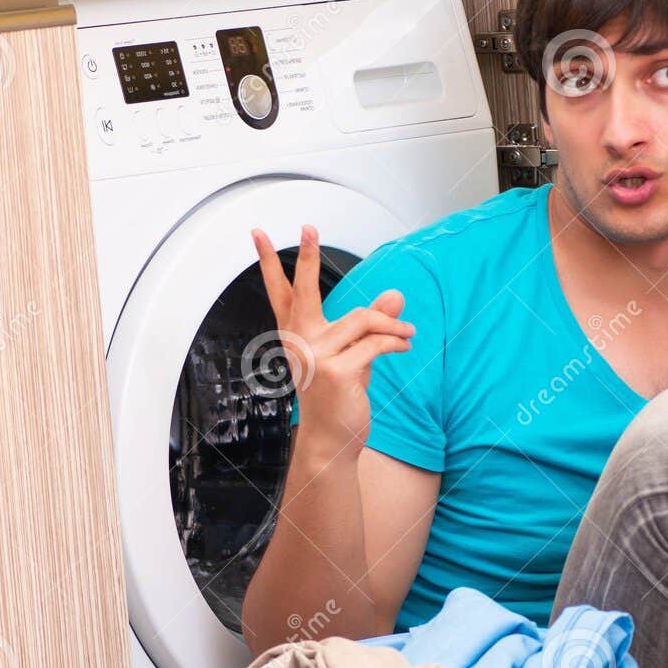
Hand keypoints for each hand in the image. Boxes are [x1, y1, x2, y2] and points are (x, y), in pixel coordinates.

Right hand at [252, 224, 413, 455]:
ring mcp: (316, 356)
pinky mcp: (337, 371)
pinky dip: (396, 342)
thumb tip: (395, 295)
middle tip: (307, 228)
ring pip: (363, 319)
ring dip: (393, 326)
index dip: (268, 262)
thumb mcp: (355, 354)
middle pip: (303, 290)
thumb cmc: (339, 397)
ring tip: (408, 334)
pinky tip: (406, 346)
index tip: (258, 233)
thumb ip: (371, 324)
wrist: (332, 439)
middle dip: (304, 256)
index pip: (280, 292)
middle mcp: (301, 342)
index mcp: (298, 335)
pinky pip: (376, 343)